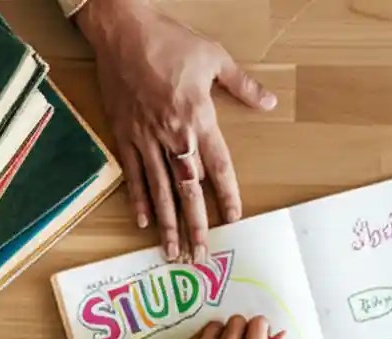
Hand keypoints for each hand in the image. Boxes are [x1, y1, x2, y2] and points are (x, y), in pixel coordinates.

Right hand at [76, 0, 276, 261]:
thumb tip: (269, 103)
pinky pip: (133, 174)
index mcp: (198, 118)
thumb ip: (242, 86)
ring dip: (166, 223)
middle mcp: (172, 135)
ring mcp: (145, 138)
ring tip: (171, 251)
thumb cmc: (169, 40)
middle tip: (200, 255)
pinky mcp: (123, 134)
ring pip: (159, 189)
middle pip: (187, 189)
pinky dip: (137, 198)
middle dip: (195, 225)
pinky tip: (141, 221)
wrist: (122, 30)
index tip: (233, 220)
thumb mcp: (214, 57)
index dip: (226, 196)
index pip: (218, 167)